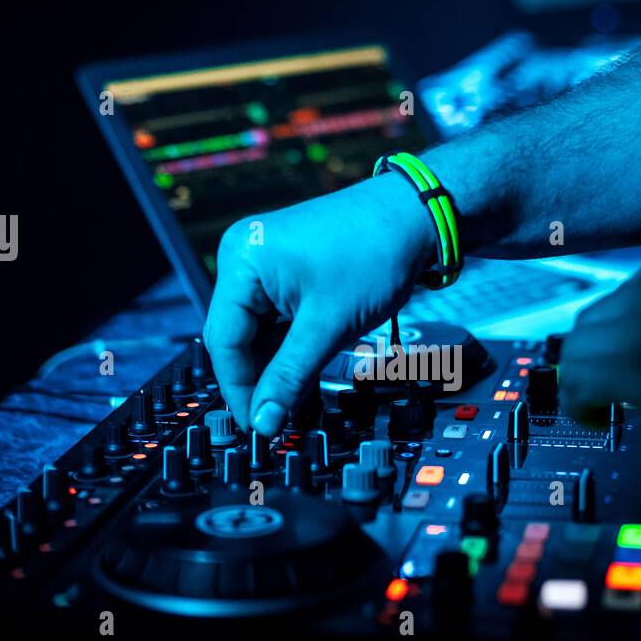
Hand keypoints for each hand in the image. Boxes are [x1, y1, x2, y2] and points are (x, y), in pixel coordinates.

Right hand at [204, 174, 435, 435]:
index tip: (258, 425)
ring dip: (274, 367)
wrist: (415, 215)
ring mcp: (263, 263)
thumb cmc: (374, 254)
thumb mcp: (329, 326)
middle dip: (256, 380)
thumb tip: (264, 421)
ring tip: (292, 404)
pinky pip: (274, 320)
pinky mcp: (284, 271)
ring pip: (256, 332)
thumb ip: (290, 376)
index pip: (224, 340)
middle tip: (275, 421)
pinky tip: (300, 376)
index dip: (239, 389)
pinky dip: (287, 348)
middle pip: (235, 337)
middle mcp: (243, 257)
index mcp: (242, 261)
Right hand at [559, 233, 640, 422]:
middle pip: (580, 336)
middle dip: (588, 363)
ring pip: (610, 301)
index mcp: (632, 367)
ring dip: (617, 327)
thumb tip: (622, 385)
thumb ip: (640, 390)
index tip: (593, 412)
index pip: (571, 378)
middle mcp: (635, 315)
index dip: (577, 402)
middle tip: (609, 381)